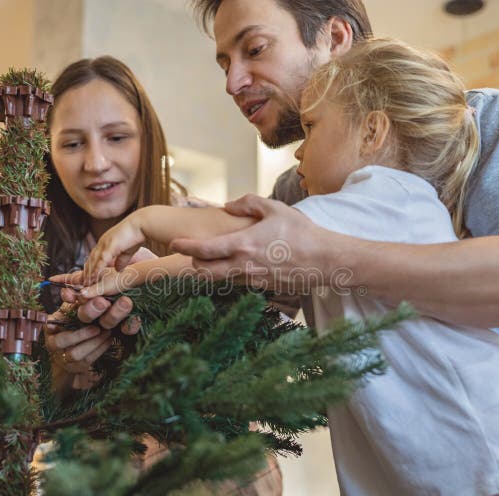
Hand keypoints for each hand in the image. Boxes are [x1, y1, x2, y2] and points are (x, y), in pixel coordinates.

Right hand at [44, 304, 110, 389]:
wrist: (71, 348)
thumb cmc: (72, 322)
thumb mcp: (69, 310)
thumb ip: (71, 300)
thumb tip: (67, 290)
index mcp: (49, 327)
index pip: (51, 325)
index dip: (61, 321)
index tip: (78, 316)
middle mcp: (52, 344)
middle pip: (63, 341)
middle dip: (82, 334)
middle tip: (99, 327)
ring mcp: (63, 357)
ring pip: (76, 353)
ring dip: (93, 343)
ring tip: (107, 332)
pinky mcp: (77, 366)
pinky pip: (89, 359)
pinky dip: (100, 349)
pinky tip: (109, 339)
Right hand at [49, 248, 154, 330]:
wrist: (170, 274)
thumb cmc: (144, 263)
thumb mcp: (122, 258)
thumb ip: (101, 263)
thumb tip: (82, 267)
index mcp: (99, 286)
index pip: (76, 292)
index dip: (69, 294)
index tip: (65, 293)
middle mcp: (105, 303)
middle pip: (86, 312)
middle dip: (91, 308)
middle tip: (102, 301)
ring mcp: (118, 314)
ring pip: (107, 322)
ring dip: (114, 313)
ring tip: (127, 302)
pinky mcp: (134, 322)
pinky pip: (128, 330)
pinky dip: (132, 324)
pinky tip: (138, 318)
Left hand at [82, 213, 145, 281]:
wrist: (141, 224)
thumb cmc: (137, 235)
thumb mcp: (128, 251)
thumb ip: (122, 260)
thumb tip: (118, 269)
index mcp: (106, 242)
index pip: (95, 256)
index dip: (91, 267)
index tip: (88, 277)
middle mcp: (102, 242)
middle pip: (91, 259)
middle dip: (86, 271)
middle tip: (82, 283)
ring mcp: (105, 243)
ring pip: (93, 261)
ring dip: (89, 273)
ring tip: (86, 283)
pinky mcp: (110, 246)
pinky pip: (101, 260)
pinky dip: (96, 269)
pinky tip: (94, 277)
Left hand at [170, 194, 326, 292]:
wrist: (324, 260)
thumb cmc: (301, 231)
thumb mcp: (274, 208)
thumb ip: (247, 203)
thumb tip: (228, 205)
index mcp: (242, 245)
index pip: (203, 250)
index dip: (184, 246)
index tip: (173, 243)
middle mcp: (243, 266)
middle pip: (204, 273)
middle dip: (193, 264)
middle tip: (193, 254)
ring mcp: (252, 280)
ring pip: (219, 280)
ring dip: (211, 271)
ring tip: (210, 260)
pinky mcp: (262, 288)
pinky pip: (238, 283)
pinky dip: (231, 275)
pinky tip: (237, 266)